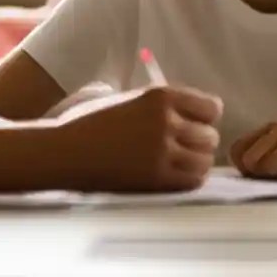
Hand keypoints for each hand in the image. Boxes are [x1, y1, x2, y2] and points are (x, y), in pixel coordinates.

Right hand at [57, 86, 222, 191]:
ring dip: (196, 162)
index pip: (211, 107)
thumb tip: (188, 109)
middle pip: (211, 135)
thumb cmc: (90, 122)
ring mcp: (162, 150)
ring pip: (205, 160)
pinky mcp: (156, 177)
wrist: (65, 151)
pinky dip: (189, 178)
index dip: (205, 117)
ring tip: (180, 163)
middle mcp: (166, 121)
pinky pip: (194, 180)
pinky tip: (174, 175)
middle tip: (184, 147)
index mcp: (160, 96)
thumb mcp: (127, 98)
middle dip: (200, 142)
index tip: (194, 123)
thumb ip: (157, 102)